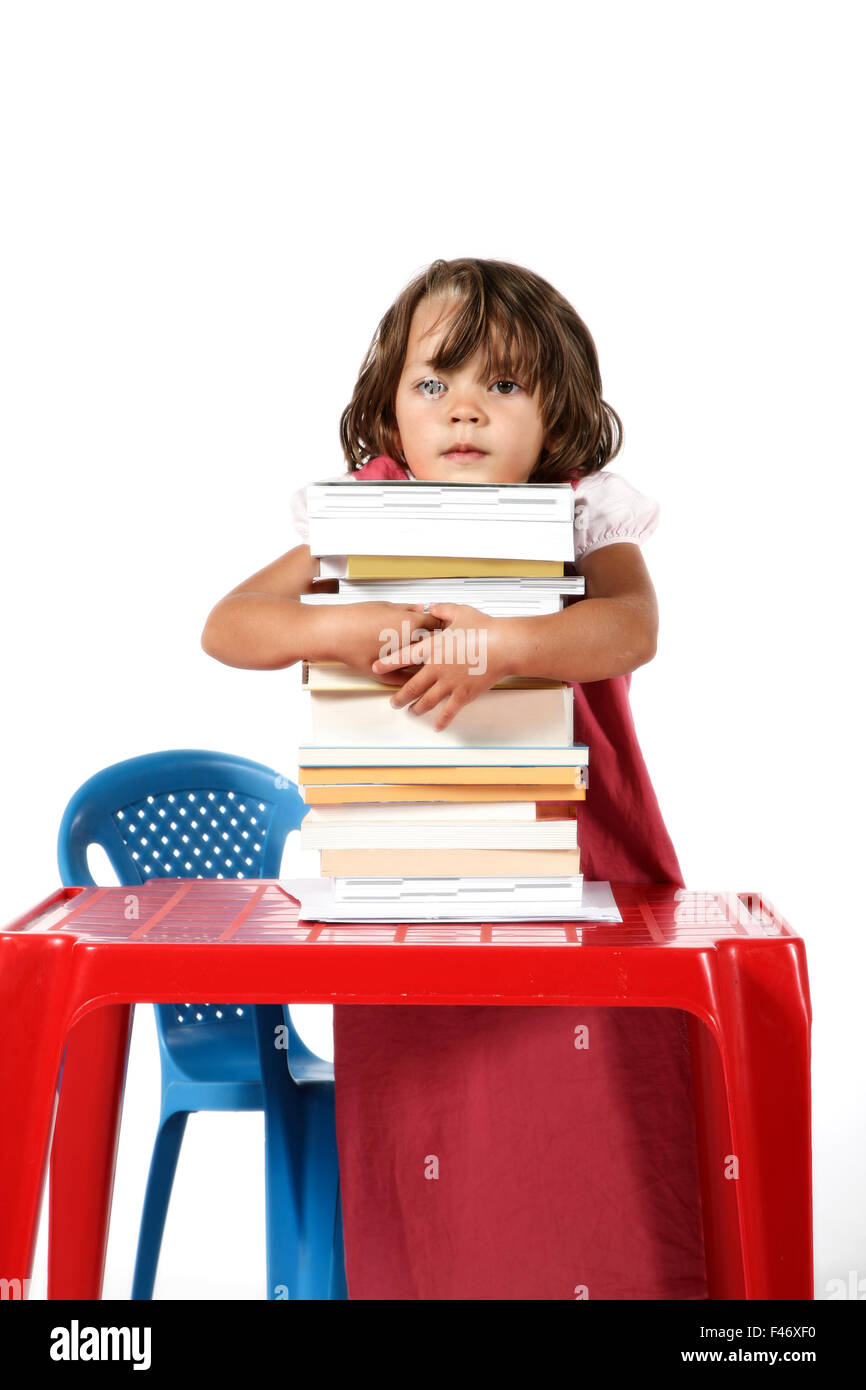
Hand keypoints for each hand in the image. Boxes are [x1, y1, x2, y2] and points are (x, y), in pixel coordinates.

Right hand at [324, 601, 444, 682]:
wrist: (333, 633)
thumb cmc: (355, 617)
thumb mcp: (386, 606)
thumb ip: (408, 608)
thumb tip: (422, 608)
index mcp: (410, 623)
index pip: (439, 622)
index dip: (444, 622)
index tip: (446, 623)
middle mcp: (409, 643)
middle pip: (438, 644)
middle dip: (443, 642)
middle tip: (447, 641)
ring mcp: (400, 662)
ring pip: (425, 664)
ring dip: (431, 661)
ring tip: (435, 658)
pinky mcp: (388, 675)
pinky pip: (408, 678)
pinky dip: (414, 676)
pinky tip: (417, 673)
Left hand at [370, 601, 518, 729]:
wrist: (503, 645)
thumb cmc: (484, 629)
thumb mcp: (460, 612)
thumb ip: (442, 610)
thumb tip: (432, 607)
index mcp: (433, 647)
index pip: (403, 657)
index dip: (387, 663)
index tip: (376, 668)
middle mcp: (437, 667)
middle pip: (411, 686)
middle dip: (399, 697)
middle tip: (393, 702)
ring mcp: (449, 683)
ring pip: (426, 701)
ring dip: (416, 709)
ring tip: (411, 712)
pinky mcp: (464, 693)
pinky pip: (449, 711)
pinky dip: (442, 720)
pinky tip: (437, 726)